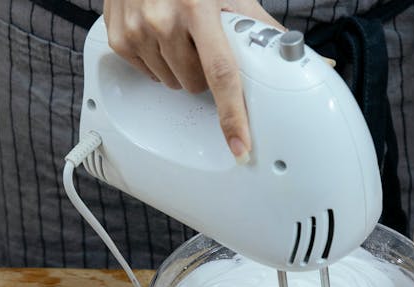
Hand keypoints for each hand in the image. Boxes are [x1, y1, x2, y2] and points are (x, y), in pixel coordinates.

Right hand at [103, 0, 283, 162]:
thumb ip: (258, 25)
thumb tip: (294, 54)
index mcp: (199, 8)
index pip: (221, 74)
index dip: (233, 115)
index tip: (240, 145)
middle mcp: (164, 20)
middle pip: (195, 83)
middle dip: (202, 71)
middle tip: (201, 44)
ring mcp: (137, 30)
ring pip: (171, 82)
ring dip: (179, 66)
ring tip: (178, 35)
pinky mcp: (119, 38)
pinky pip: (146, 72)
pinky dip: (156, 60)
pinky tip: (158, 35)